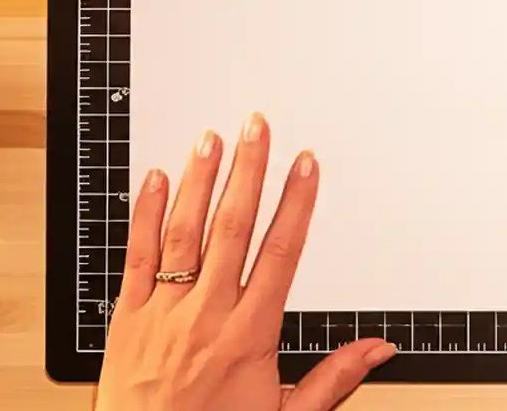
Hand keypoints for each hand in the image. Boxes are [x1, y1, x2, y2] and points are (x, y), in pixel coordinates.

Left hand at [94, 113, 396, 410]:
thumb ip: (334, 379)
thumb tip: (378, 350)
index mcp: (250, 333)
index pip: (280, 252)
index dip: (296, 203)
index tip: (305, 166)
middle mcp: (207, 314)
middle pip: (233, 228)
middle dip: (248, 171)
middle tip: (257, 128)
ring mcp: (165, 312)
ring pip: (185, 233)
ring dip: (199, 181)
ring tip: (210, 139)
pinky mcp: (127, 317)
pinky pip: (136, 257)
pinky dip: (144, 215)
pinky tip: (154, 180)